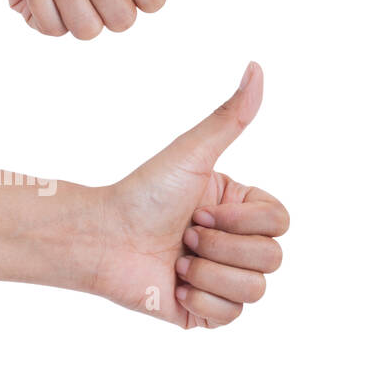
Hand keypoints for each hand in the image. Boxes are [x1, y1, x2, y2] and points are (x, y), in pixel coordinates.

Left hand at [89, 63, 287, 328]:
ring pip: (255, 291)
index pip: (281, 223)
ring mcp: (225, 280)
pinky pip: (231, 317)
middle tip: (186, 236)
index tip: (202, 210)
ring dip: (208, 276)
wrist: (101, 239)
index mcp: (244, 210)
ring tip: (177, 262)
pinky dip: (200, 302)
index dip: (243, 222)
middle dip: (222, 249)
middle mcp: (240, 245)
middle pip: (272, 260)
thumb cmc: (144, 191)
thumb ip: (232, 114)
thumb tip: (257, 67)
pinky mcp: (206, 312)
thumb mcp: (194, 152)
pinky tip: (174, 287)